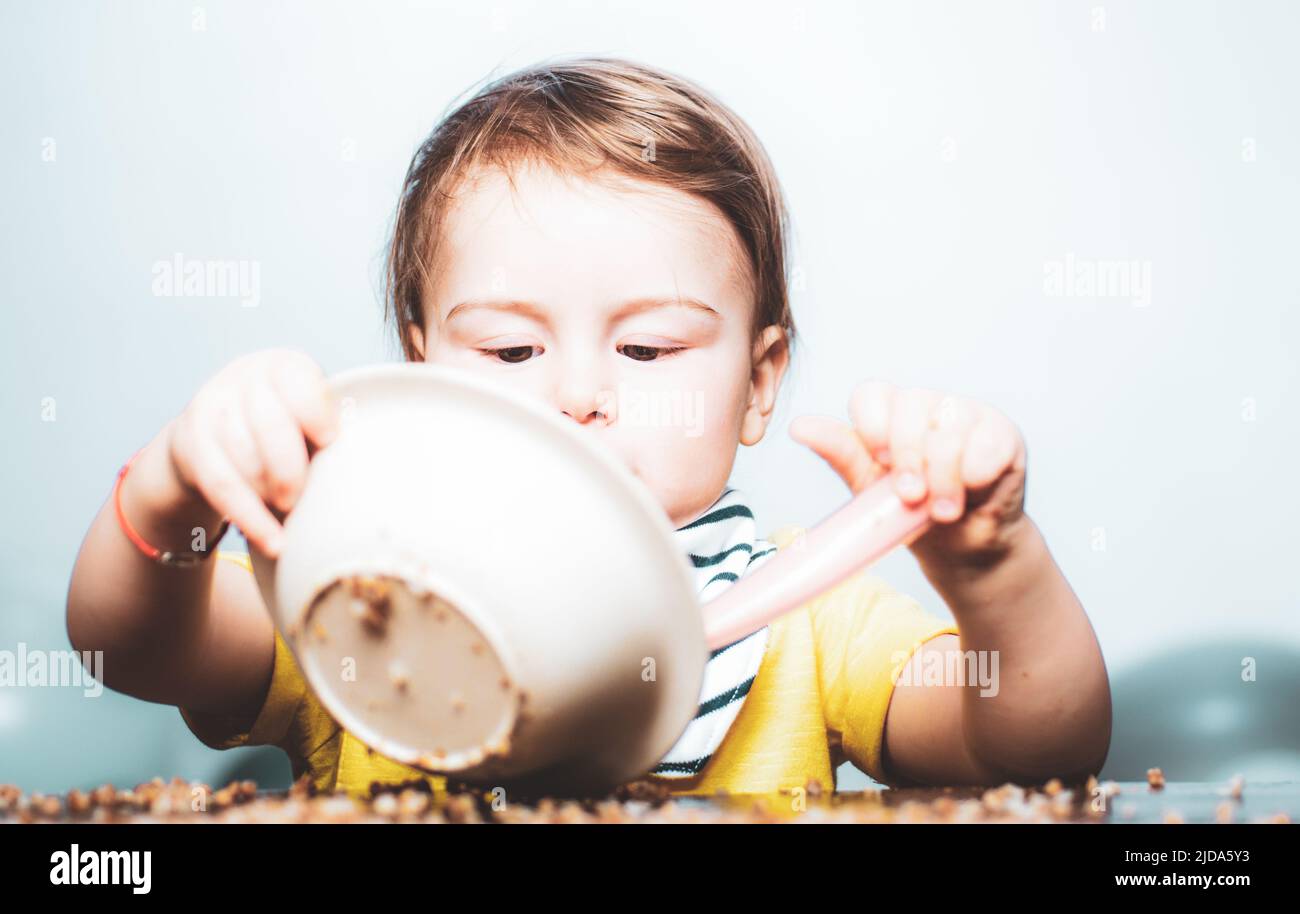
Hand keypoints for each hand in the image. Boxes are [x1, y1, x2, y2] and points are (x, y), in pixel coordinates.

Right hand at [165, 348, 340, 556]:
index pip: (298, 385)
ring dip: (269, 493)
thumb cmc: (284, 429)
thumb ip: (331, 432)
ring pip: (244, 457)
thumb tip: (369, 469)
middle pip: (269, 425)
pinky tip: (274, 542)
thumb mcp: (307, 417)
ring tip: (287, 510)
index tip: (331, 442)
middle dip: (290, 469)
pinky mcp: (189, 442)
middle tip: (299, 496)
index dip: (315, 415)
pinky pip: (222, 485)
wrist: (210, 434)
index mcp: (283, 367)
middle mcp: (243, 378)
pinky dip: (251, 519)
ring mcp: (211, 406)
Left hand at [788, 380, 1027, 567]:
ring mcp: (967, 414)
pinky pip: (985, 443)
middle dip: (907, 458)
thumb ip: (842, 453)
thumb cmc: (911, 514)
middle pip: (910, 405)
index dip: (872, 426)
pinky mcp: (1003, 433)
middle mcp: (927, 405)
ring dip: (942, 478)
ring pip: (948, 428)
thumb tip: (799, 426)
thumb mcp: (870, 488)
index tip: (878, 461)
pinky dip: (974, 476)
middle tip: (909, 496)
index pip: (871, 395)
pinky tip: (973, 494)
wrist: (960, 548)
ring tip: (941, 510)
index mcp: (889, 414)